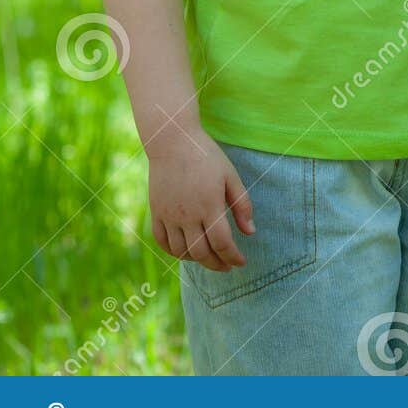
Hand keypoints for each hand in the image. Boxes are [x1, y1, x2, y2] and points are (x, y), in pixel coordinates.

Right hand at [147, 127, 254, 270]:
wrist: (173, 141)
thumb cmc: (206, 156)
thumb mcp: (230, 176)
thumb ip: (242, 205)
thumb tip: (251, 233)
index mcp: (209, 205)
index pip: (222, 243)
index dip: (233, 257)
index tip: (241, 262)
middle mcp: (187, 215)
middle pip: (202, 253)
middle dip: (217, 264)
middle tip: (227, 266)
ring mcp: (169, 215)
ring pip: (181, 251)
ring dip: (197, 260)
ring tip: (209, 257)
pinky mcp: (156, 212)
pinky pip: (162, 242)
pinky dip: (174, 252)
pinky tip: (186, 251)